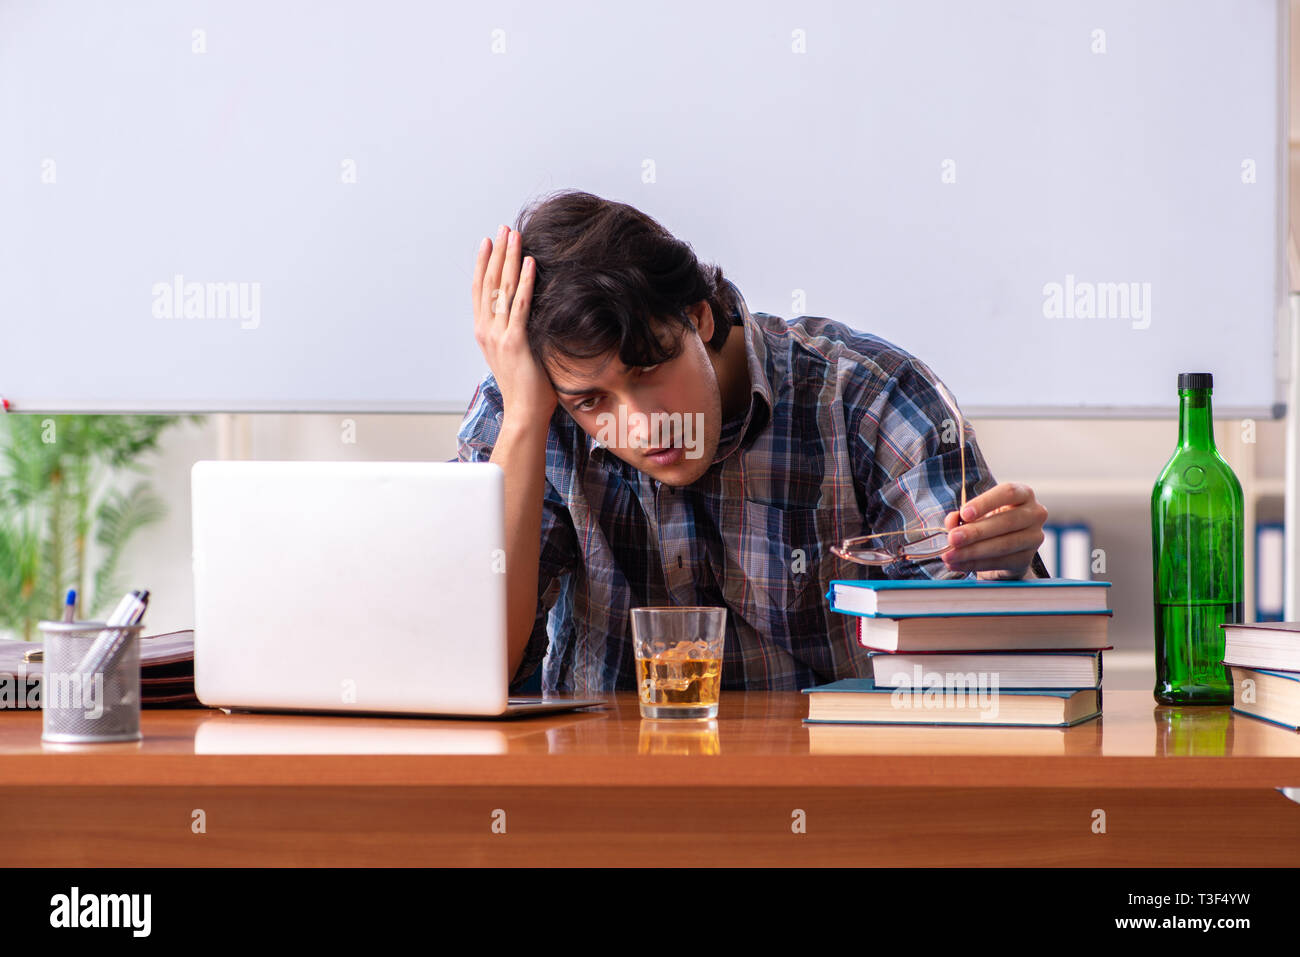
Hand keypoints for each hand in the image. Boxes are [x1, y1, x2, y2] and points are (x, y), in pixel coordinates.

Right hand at [472, 224, 556, 427]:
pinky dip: (526, 282)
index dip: (484, 264)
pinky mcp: (516, 341)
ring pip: (503, 288)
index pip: (481, 290)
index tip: (489, 241)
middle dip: (497, 253)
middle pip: (490, 283)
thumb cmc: (525, 388)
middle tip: (504, 228)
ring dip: (510, 258)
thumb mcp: (513, 355)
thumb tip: (523, 316)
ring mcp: (499, 335)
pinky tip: (530, 262)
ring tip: (515, 236)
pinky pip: (520, 305)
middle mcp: (487, 330)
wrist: (524, 413)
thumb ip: (512, 333)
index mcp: (484, 332)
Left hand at [940, 482, 1047, 579]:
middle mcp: (1034, 514)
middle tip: (952, 538)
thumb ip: (961, 515)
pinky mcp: (1027, 559)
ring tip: (950, 555)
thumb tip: (952, 521)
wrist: (1003, 548)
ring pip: (1003, 545)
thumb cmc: (988, 521)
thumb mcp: (975, 513)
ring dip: (972, 552)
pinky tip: (958, 564)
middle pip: (1005, 522)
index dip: (985, 503)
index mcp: (1023, 494)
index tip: (964, 513)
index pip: (1008, 493)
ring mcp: (1034, 537)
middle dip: (975, 532)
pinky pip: (1000, 562)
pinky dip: (975, 564)